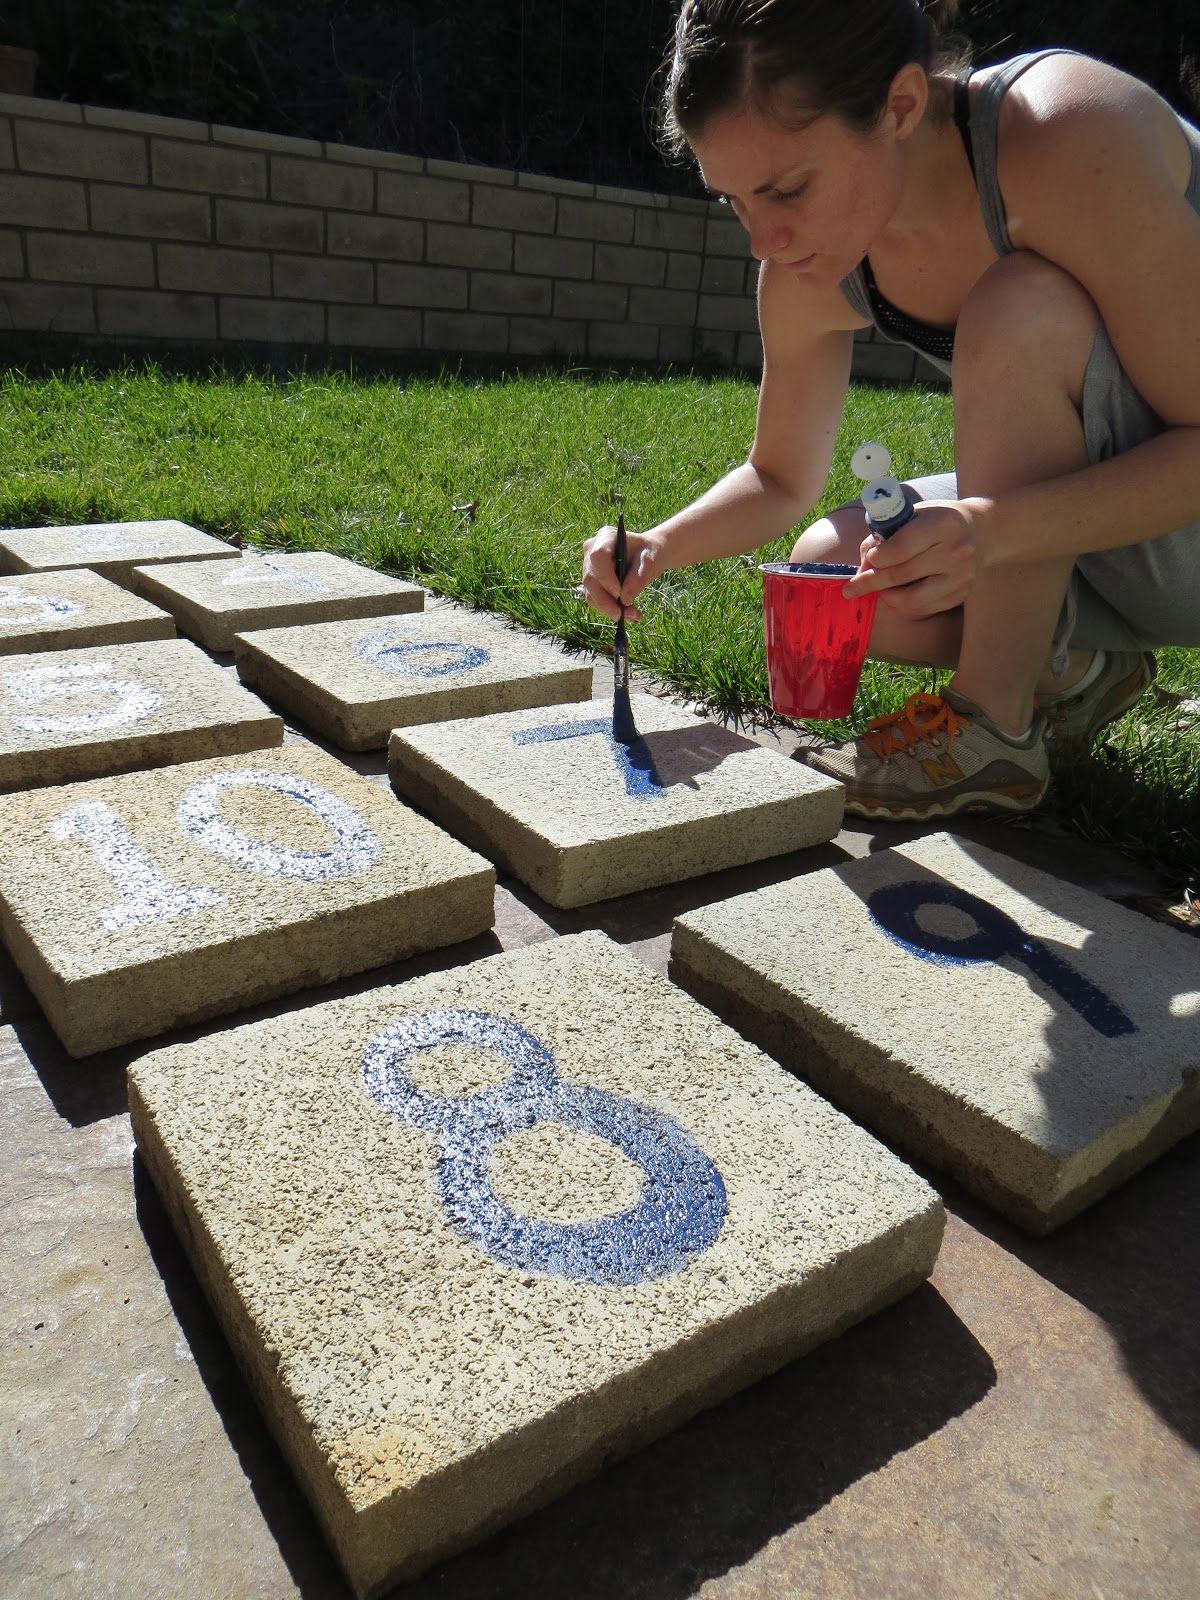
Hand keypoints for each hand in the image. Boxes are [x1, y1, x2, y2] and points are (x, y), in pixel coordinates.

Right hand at [580, 523, 664, 621]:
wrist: (646, 557)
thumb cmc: (649, 554)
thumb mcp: (650, 562)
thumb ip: (638, 578)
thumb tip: (624, 600)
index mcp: (606, 536)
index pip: (598, 555)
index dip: (605, 576)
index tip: (618, 594)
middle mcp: (591, 550)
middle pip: (590, 578)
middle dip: (605, 600)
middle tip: (621, 616)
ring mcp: (588, 566)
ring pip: (590, 593)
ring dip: (608, 608)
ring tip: (633, 615)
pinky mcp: (591, 582)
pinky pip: (595, 599)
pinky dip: (609, 610)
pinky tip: (628, 614)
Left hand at [841, 495, 990, 617]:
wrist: (983, 531)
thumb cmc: (939, 520)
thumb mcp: (916, 513)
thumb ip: (888, 533)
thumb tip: (864, 564)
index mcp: (942, 524)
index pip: (901, 548)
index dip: (877, 558)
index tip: (868, 560)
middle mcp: (956, 552)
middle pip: (901, 575)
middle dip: (870, 582)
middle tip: (850, 589)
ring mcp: (961, 577)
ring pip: (911, 599)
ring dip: (887, 597)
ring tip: (878, 590)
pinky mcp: (961, 594)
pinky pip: (923, 609)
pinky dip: (903, 605)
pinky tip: (896, 595)